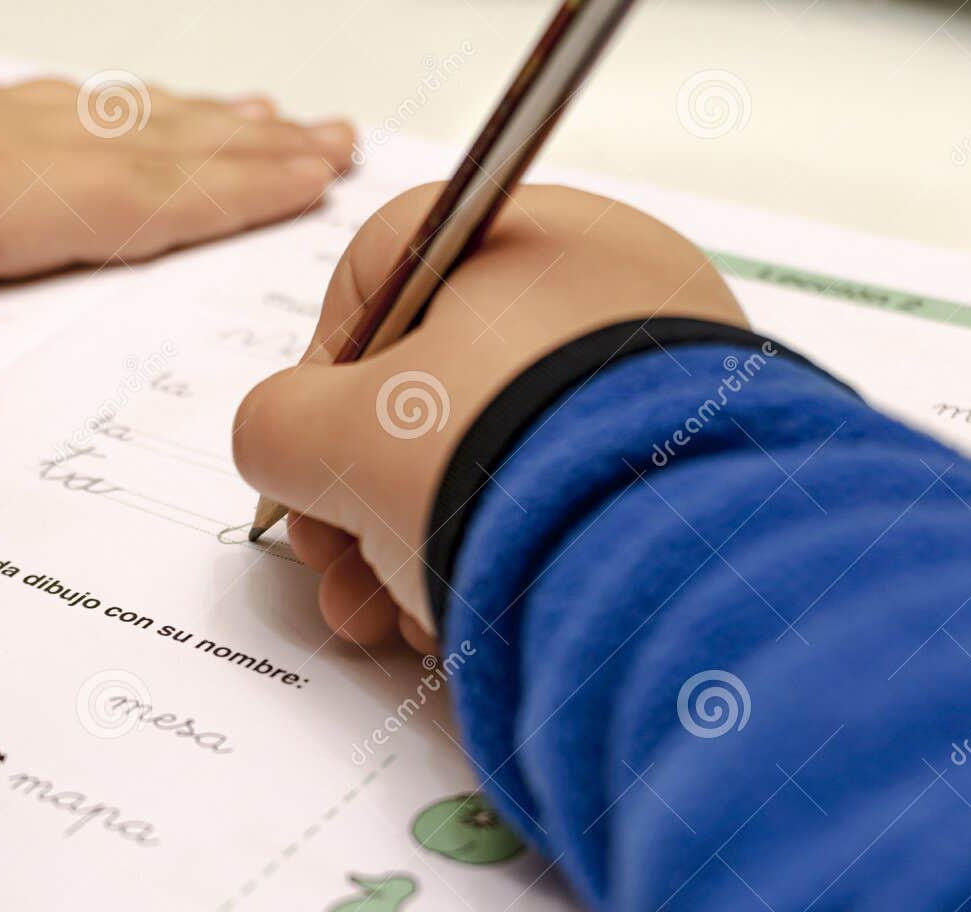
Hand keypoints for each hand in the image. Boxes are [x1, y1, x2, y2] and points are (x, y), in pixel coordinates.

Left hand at [0, 46, 354, 430]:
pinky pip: (73, 106)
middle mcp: (16, 151)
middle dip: (254, 151)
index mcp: (10, 195)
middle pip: (163, 149)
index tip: (315, 182)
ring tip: (269, 120)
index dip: (239, 193)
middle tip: (331, 144)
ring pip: (127, 121)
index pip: (151, 198)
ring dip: (206, 124)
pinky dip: (127, 108)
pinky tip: (130, 109)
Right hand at [232, 183, 745, 649]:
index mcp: (526, 232)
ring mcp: (664, 379)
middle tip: (336, 561)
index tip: (305, 451)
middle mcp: (609, 285)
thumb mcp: (327, 437)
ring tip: (393, 616)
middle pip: (440, 383)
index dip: (319, 370)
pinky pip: (574, 500)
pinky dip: (512, 555)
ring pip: (503, 455)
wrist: (659, 558)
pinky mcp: (697, 467)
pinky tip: (476, 620)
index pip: (387, 273)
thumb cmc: (490, 461)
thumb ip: (272, 425)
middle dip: (364, 490)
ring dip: (422, 540)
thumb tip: (284, 445)